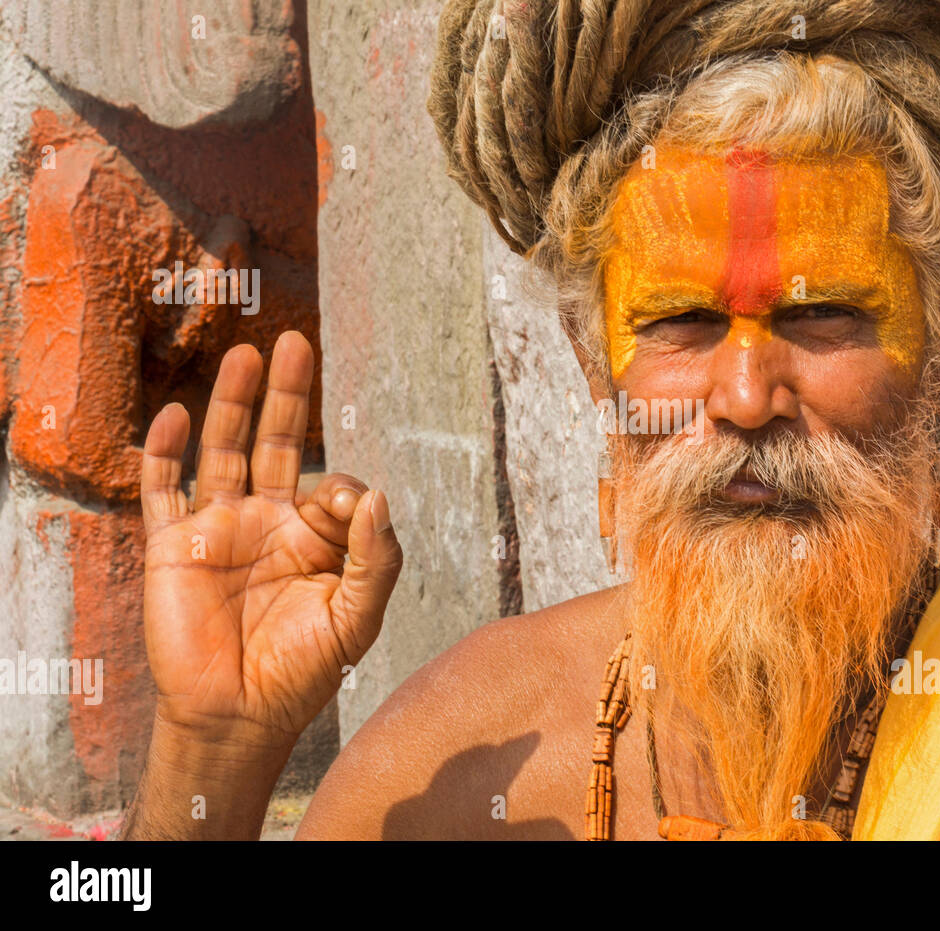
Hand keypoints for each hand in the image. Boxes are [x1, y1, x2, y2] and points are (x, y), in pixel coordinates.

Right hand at [139, 331, 402, 747]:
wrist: (239, 716)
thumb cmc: (304, 671)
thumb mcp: (358, 618)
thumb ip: (376, 558)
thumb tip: (374, 495)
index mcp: (315, 536)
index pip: (333, 483)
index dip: (343, 488)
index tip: (340, 511)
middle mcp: (268, 521)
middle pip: (277, 442)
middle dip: (287, 395)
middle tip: (296, 343)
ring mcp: (219, 529)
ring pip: (224, 451)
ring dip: (232, 404)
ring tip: (247, 355)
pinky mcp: (172, 546)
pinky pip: (163, 490)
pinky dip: (165, 453)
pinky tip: (177, 415)